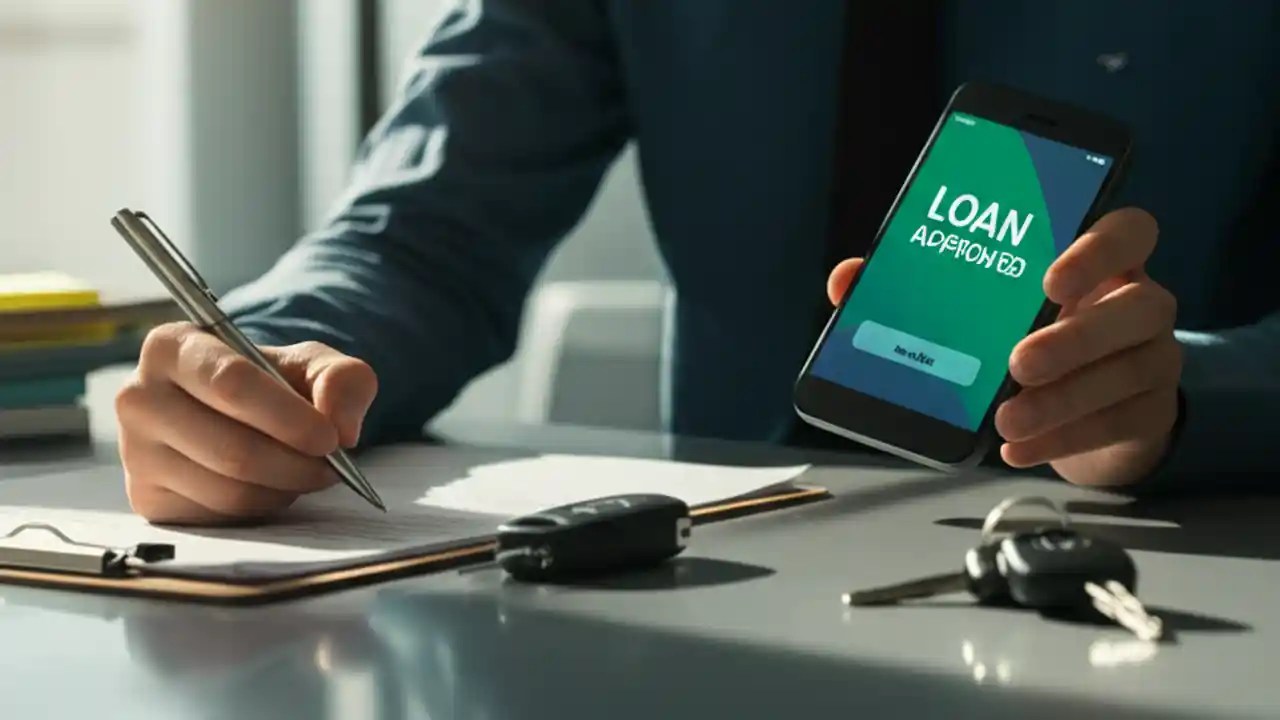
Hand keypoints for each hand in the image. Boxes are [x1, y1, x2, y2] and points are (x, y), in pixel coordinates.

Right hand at [115, 323, 377, 524]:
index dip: (287, 416)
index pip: (230, 383)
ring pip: (229, 489)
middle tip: (331, 464)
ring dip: (284, 487)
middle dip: (296, 463)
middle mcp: (139, 398)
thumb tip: (342, 430)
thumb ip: (342, 380)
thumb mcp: (313, 364)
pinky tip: (270, 484)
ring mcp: (135, 454)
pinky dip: (261, 506)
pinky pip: (220, 516)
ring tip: (302, 469)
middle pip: (232, 448)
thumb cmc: (271, 382)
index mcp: (171, 347)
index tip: (329, 438)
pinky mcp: (146, 499)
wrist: (236, 413)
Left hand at [825, 207, 1180, 486]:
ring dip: (1063, 400)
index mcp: (1099, 262)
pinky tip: (1016, 448)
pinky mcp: (1150, 413)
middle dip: (1076, 337)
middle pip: (1141, 307)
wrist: (1082, 406)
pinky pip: (1117, 425)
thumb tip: (848, 279)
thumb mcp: (982, 308)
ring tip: (1006, 418)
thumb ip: (916, 285)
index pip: (1128, 231)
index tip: (1048, 278)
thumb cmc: (1022, 335)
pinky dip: (1062, 439)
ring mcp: (1154, 359)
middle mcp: (1138, 303)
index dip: (1098, 247)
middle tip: (1016, 362)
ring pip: (1130, 372)